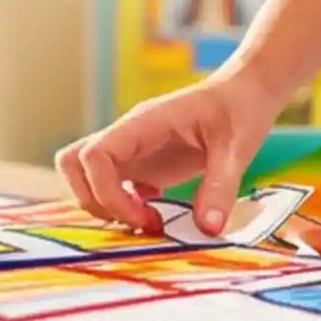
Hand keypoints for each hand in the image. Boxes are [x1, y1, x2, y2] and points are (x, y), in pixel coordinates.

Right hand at [56, 73, 285, 234]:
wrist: (246, 92)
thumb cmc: (240, 109)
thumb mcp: (238, 147)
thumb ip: (221, 186)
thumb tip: (208, 228)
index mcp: (144, 123)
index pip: (94, 155)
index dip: (106, 192)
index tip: (144, 216)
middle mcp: (130, 136)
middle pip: (73, 163)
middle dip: (94, 200)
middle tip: (137, 220)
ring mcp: (134, 150)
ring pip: (87, 175)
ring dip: (106, 205)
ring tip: (149, 221)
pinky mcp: (145, 164)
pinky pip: (113, 186)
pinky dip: (124, 207)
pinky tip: (159, 214)